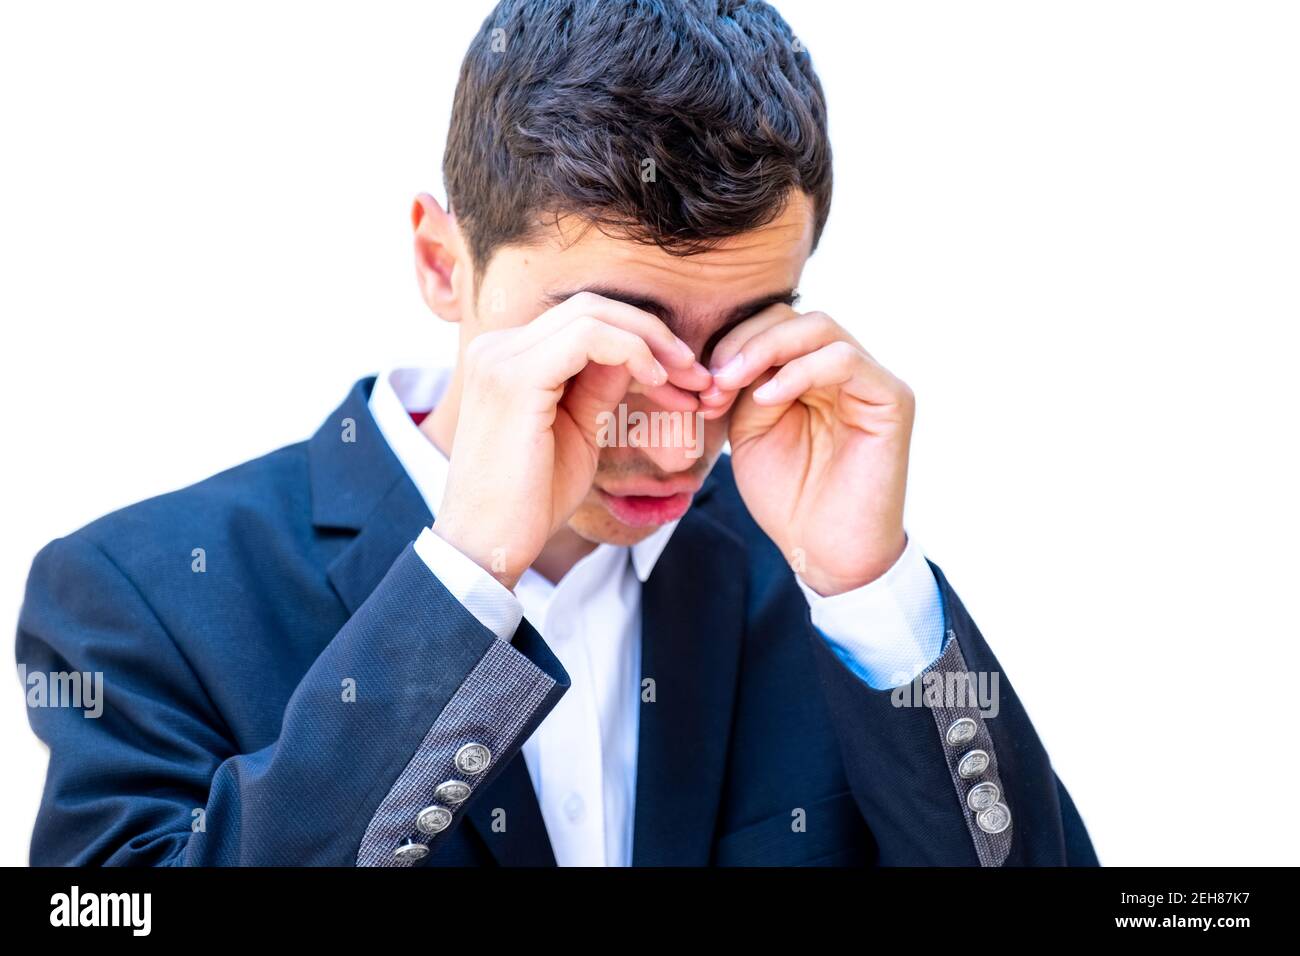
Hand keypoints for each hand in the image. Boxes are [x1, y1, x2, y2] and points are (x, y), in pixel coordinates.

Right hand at [433, 292, 709, 587]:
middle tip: (697, 374)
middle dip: (654, 334)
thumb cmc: (531, 500)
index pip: (584, 321)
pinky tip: (658, 381)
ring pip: (593, 314)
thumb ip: (600, 387)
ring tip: (687, 380)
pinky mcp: (516, 378)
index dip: (642, 340)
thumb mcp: (578, 430)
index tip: (685, 378)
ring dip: (652, 342)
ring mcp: (502, 358)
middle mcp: (498, 348)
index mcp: (508, 358)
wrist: (490, 546)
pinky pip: (588, 338)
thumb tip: (642, 356)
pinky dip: (632, 351)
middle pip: (591, 306)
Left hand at [702, 306, 914, 595]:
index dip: (733, 342)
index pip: (773, 325)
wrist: (823, 551)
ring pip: (820, 328)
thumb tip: (724, 354)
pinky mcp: (891, 399)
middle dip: (744, 343)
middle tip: (711, 380)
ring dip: (766, 350)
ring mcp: (870, 380)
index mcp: (811, 372)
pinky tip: (766, 399)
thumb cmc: (788, 496)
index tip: (699, 380)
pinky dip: (800, 371)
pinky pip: (845, 359)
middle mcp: (845, 368)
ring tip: (730, 385)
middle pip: (793, 318)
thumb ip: (743, 386)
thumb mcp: (749, 430)